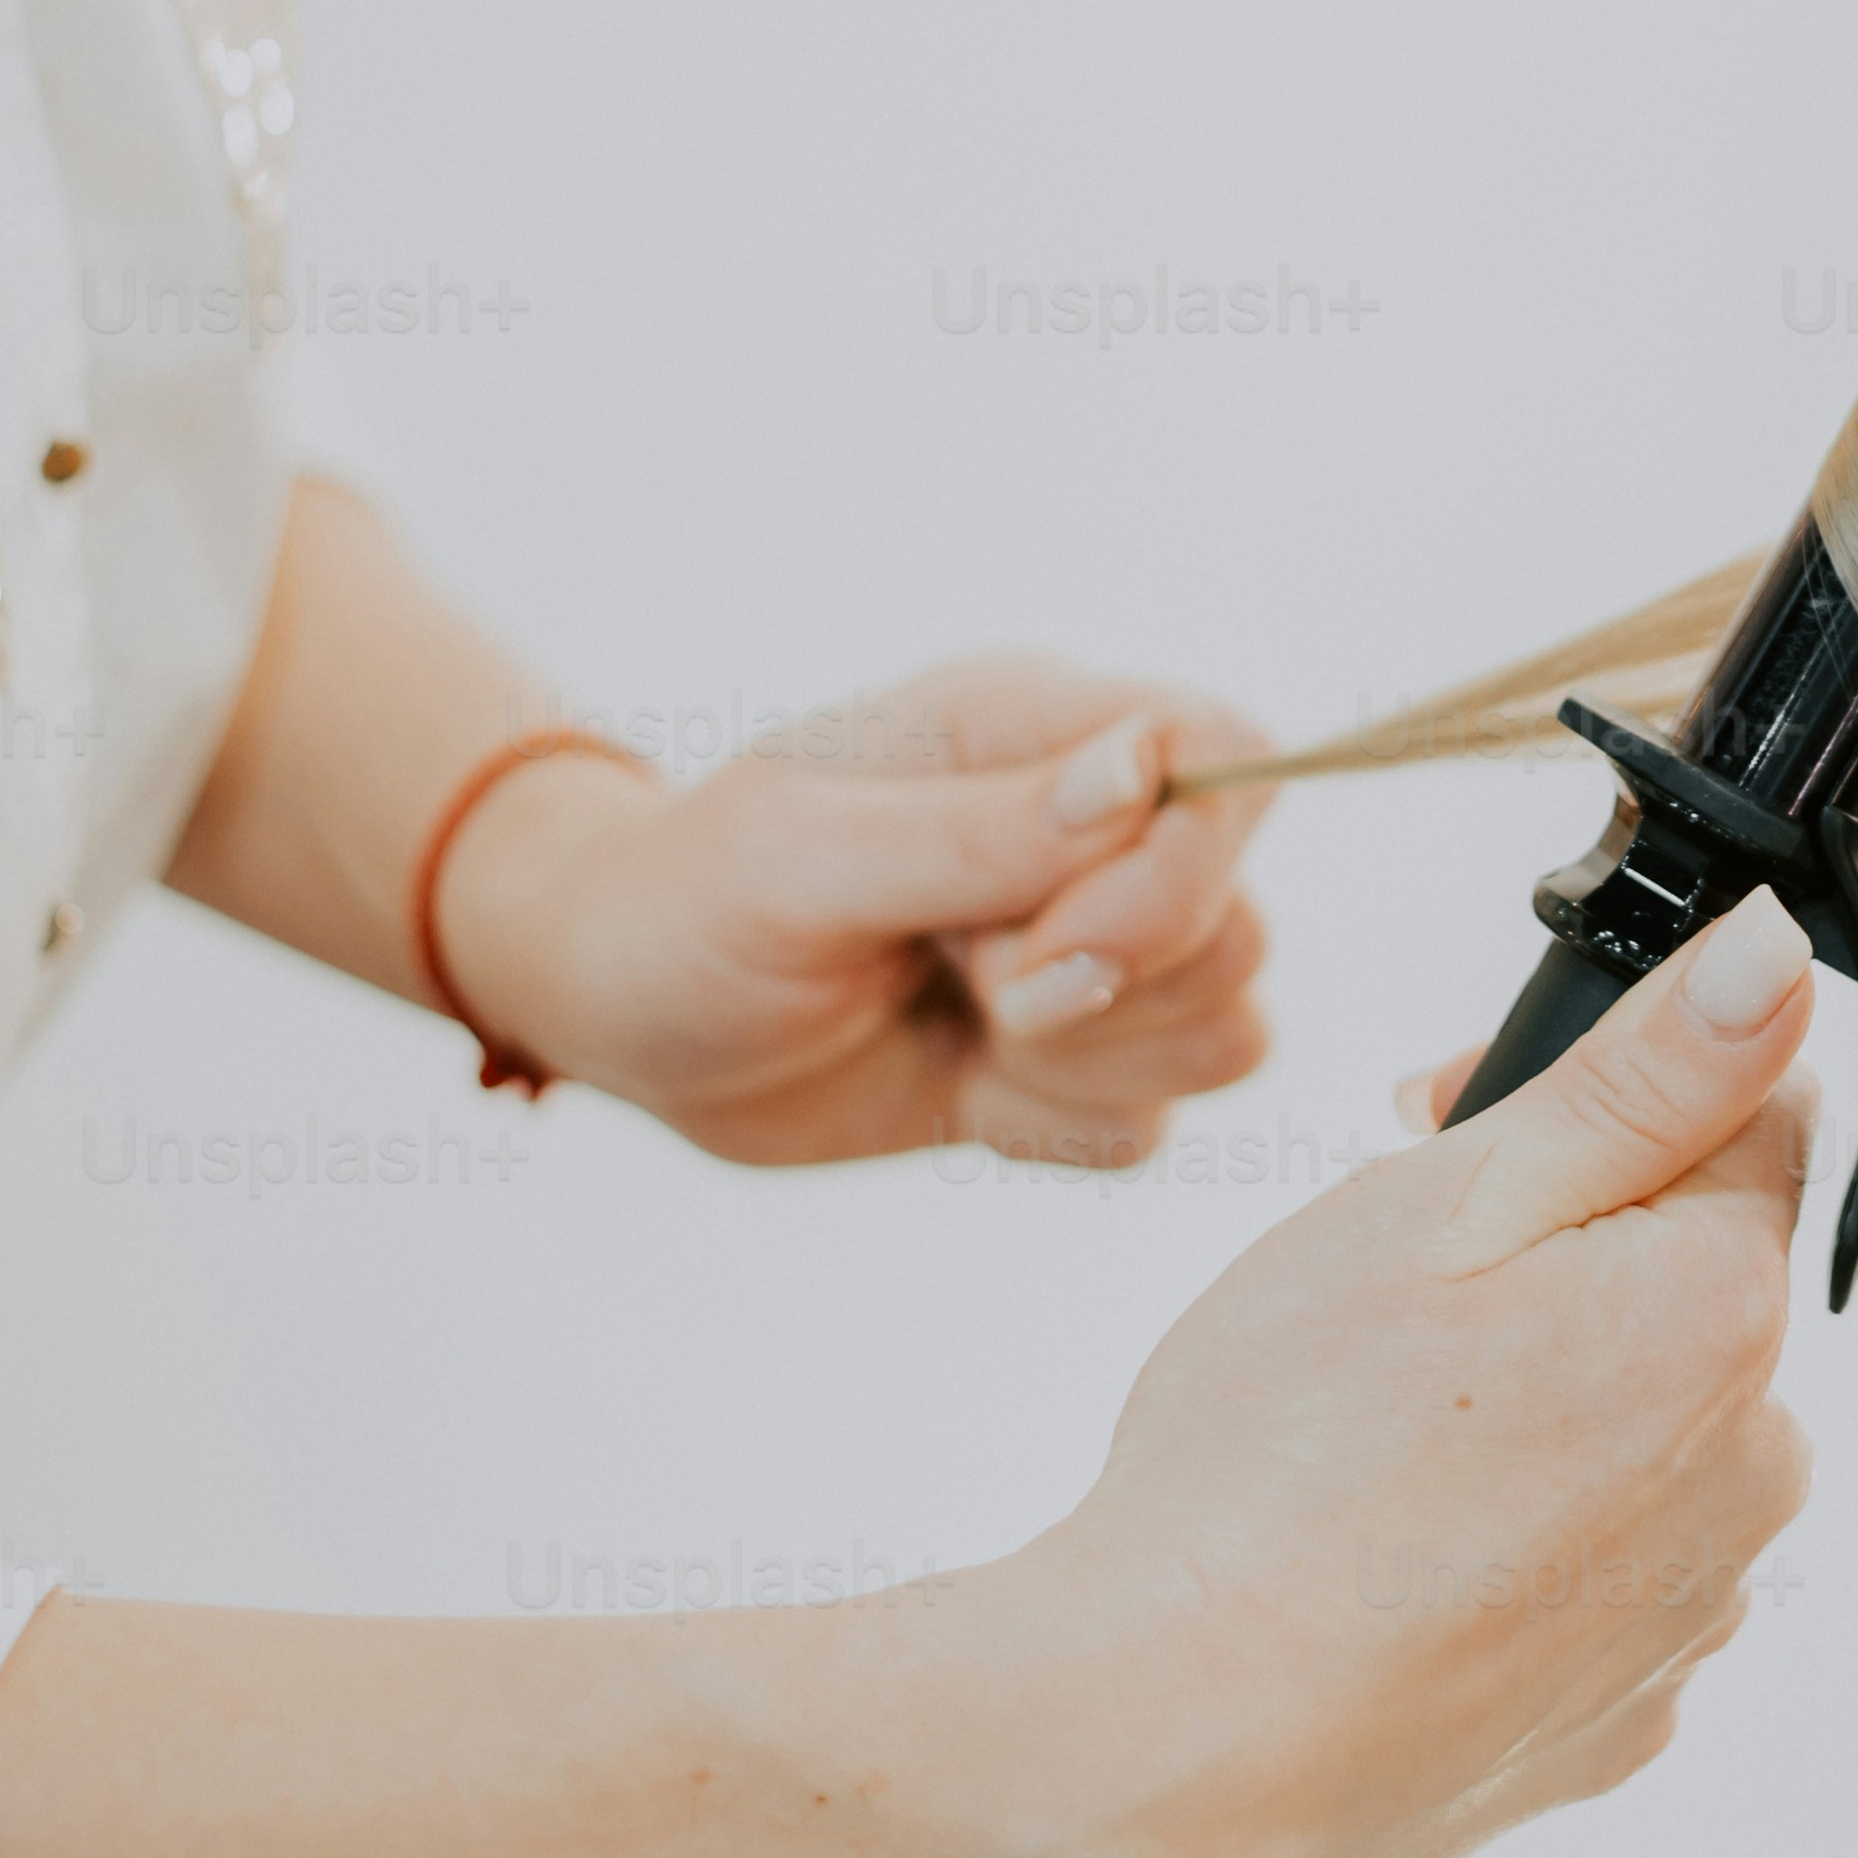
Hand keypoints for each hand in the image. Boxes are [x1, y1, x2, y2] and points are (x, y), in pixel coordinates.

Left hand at [430, 656, 1274, 1165]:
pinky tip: (957, 1088)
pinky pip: (1153, 1120)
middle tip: (966, 986)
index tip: (1048, 946)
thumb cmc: (684, 903)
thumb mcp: (800, 860)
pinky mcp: (1069, 1061)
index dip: (1186, 869)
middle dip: (1110, 992)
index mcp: (1035, 730)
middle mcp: (1087, 830)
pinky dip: (1058, 1127)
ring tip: (959, 1026)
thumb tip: (1141, 773)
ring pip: (1225, 1026)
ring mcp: (1090, 951)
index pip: (1225, 757)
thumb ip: (977, 830)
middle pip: (1240, 920)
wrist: (617, 1007)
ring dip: (1090, 1064)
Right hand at [974, 887, 1821, 1857]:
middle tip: (1378, 1302)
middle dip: (1556, 1259)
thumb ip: (1644, 1077)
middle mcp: (1752, 1469)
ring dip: (1534, 1412)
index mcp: (1718, 1314)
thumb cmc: (1274, 1463)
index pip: (1736, 1124)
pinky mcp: (1616, 1725)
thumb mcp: (1446, 1200)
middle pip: (1682, 1288)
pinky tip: (1382, 1564)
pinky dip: (1504, 1555)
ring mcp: (1688, 1615)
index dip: (1591, 1097)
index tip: (1443, 1127)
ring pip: (1634, 1440)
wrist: (1174, 1753)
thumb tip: (1780, 965)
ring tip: (1361, 1452)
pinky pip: (1588, 1584)